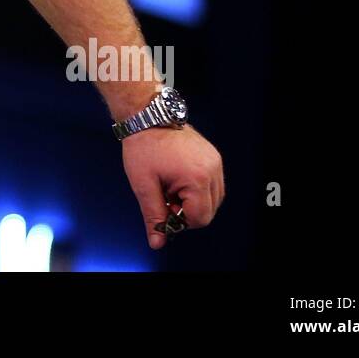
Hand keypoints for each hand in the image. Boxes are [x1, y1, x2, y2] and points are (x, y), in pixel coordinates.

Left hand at [122, 123, 224, 248]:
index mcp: (197, 178)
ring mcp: (216, 161)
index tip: (163, 208)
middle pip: (209, 210)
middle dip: (187, 210)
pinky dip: (198, 188)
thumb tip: (157, 242)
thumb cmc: (143, 147)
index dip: (180, 221)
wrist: (147, 115)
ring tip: (171, 186)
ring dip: (193, 200)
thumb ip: (153, 215)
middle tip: (165, 196)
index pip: (200, 218)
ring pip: (213, 198)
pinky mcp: (213, 156)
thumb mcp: (143, 185)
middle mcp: (213, 170)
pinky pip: (213, 183)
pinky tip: (178, 178)